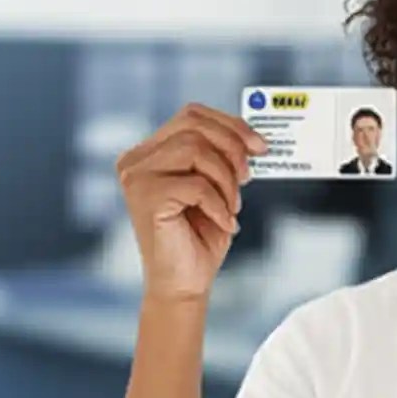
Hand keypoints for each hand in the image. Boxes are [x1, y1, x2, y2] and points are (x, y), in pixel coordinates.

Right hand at [115, 103, 268, 301]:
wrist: (184, 282)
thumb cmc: (199, 236)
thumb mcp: (216, 186)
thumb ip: (221, 156)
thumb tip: (250, 136)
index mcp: (150, 152)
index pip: (192, 115)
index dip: (231, 124)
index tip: (260, 145)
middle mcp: (136, 161)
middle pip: (193, 125)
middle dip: (232, 147)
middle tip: (247, 177)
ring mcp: (136, 178)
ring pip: (196, 150)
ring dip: (225, 179)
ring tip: (231, 206)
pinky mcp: (146, 198)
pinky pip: (197, 185)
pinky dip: (220, 205)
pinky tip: (223, 223)